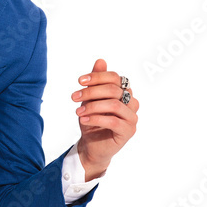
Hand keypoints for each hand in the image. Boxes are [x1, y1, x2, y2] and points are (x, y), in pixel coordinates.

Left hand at [71, 58, 138, 179]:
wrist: (91, 146)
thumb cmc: (93, 120)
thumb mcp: (91, 99)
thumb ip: (97, 82)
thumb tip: (101, 60)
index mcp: (124, 92)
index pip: (115, 77)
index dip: (97, 76)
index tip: (79, 81)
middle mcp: (132, 103)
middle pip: (113, 90)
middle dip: (91, 92)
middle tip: (74, 97)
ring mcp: (132, 117)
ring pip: (114, 105)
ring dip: (92, 106)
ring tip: (77, 111)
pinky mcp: (128, 131)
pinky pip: (113, 121)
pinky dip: (96, 119)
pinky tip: (83, 119)